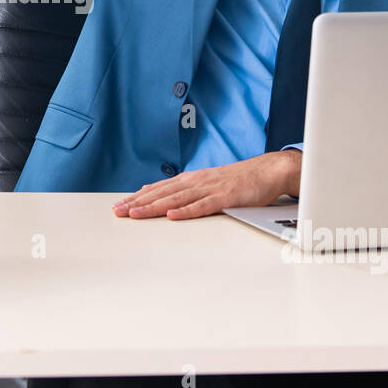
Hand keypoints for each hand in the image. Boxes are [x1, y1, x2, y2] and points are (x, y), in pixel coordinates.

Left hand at [112, 150, 301, 219]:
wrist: (268, 171)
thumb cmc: (239, 181)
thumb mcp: (208, 183)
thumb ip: (187, 191)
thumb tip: (162, 197)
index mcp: (191, 179)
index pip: (159, 189)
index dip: (138, 197)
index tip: (119, 205)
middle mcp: (197, 181)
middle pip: (162, 193)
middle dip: (139, 202)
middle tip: (119, 211)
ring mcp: (211, 188)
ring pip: (177, 199)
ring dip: (155, 207)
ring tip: (136, 214)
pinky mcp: (226, 197)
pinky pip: (204, 206)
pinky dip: (187, 211)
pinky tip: (173, 216)